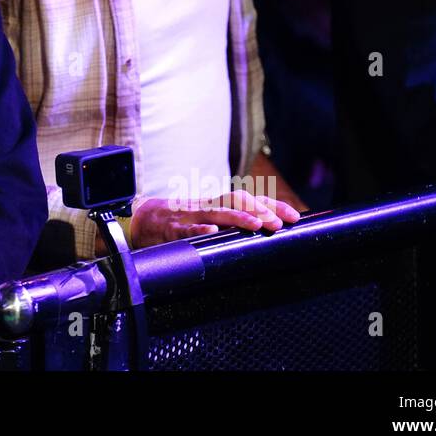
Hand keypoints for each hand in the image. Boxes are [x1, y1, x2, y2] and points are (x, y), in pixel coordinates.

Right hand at [129, 189, 301, 248]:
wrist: (140, 220)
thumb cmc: (180, 221)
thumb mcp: (207, 219)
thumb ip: (231, 225)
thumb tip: (264, 235)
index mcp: (217, 204)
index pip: (250, 199)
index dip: (272, 205)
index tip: (295, 217)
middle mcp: (207, 205)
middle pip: (235, 200)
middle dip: (259, 210)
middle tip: (278, 224)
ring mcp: (189, 215)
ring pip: (215, 211)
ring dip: (237, 217)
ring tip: (256, 225)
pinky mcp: (171, 228)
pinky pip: (185, 228)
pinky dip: (198, 229)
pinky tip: (211, 232)